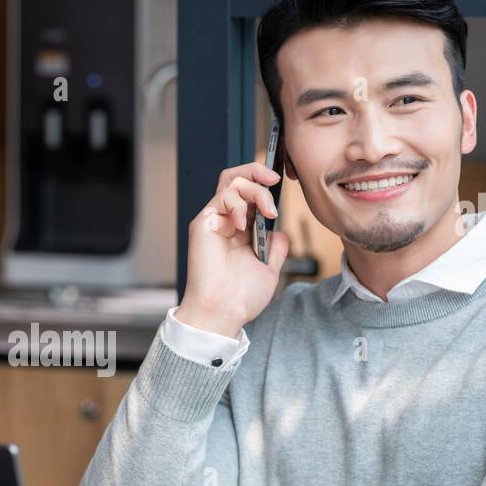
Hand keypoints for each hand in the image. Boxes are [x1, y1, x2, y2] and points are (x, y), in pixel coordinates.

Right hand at [177, 163, 290, 338]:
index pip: (249, 193)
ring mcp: (214, 220)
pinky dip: (237, 204)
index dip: (263, 182)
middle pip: (237, 178)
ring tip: (267, 212)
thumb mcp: (269, 269)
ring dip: (255, 191)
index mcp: (240, 231)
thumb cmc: (240, 298)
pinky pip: (221, 196)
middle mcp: (226, 222)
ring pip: (231, 182)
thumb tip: (279, 232)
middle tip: (275, 181)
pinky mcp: (203, 223)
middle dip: (258, 172)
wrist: (222, 312)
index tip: (281, 182)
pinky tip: (243, 224)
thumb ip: (275, 248)